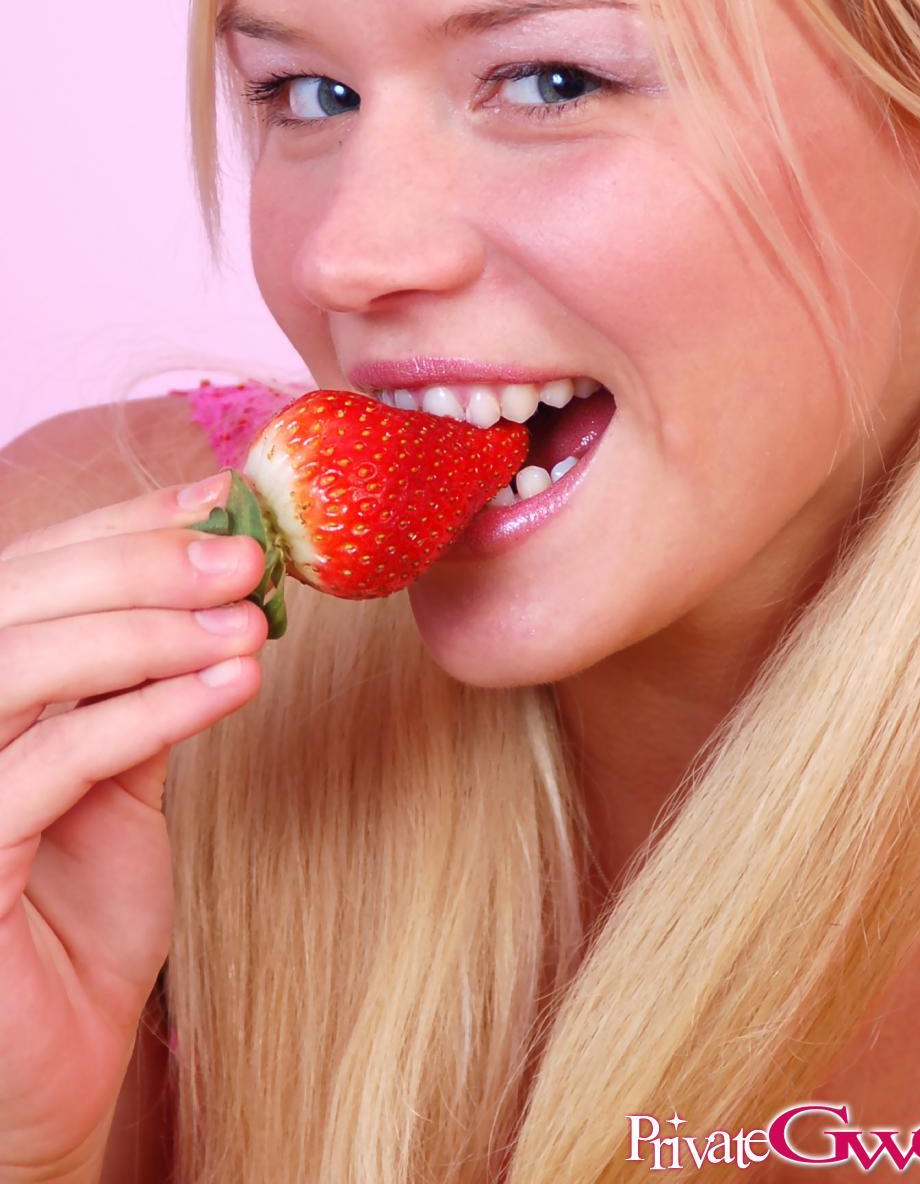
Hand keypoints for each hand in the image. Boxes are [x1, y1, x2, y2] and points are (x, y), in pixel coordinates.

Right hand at [0, 474, 266, 1176]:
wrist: (51, 1071)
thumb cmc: (78, 923)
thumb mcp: (116, 781)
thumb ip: (137, 687)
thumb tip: (214, 583)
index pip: (29, 575)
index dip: (120, 525)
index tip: (216, 494)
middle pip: (17, 600)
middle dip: (137, 561)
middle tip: (244, 551)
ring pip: (23, 665)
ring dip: (149, 629)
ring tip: (250, 617)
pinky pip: (54, 761)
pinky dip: (150, 710)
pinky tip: (231, 686)